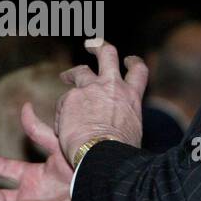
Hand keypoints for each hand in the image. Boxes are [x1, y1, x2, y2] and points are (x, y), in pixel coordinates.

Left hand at [56, 38, 147, 160]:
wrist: (102, 155)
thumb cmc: (119, 152)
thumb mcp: (132, 133)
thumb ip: (124, 121)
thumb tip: (120, 126)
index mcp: (131, 97)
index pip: (138, 71)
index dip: (133, 63)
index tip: (128, 60)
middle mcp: (112, 86)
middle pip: (108, 54)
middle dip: (99, 46)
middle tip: (91, 45)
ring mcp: (90, 89)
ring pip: (80, 71)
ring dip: (72, 73)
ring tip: (65, 76)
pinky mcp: (70, 97)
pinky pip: (63, 104)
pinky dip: (62, 115)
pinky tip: (61, 129)